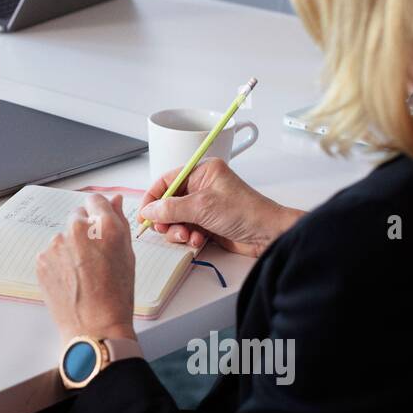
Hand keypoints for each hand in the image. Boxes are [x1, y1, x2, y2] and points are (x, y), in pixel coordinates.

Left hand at [36, 193, 137, 343]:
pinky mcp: (42, 259)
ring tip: (82, 274)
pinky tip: (70, 280)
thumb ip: (119, 222)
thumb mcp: (127, 256)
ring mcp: (57, 244)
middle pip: (77, 216)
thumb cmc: (117, 295)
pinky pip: (51, 253)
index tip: (98, 222)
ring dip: (70, 247)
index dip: (98, 212)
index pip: (95, 200)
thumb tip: (114, 201)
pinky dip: (58, 262)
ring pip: (63, 237)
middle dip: (84, 230)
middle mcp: (78, 230)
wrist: (94, 327)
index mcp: (104, 227)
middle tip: (93, 256)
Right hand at [137, 158, 302, 257]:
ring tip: (187, 236)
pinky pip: (186, 229)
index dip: (153, 196)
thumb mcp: (202, 207)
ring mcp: (204, 206)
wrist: (268, 234)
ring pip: (176, 219)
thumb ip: (171, 208)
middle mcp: (202, 187)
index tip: (144, 212)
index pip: (167, 180)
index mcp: (202, 172)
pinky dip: (188, 236)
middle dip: (166, 217)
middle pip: (169, 202)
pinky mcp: (208, 223)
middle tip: (165, 228)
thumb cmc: (245, 212)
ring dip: (177, 230)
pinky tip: (198, 240)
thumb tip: (149, 210)